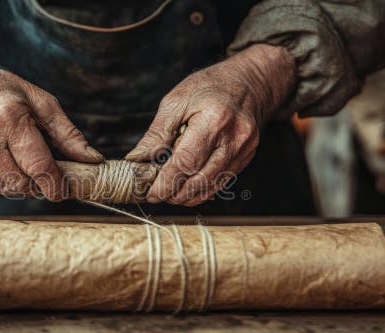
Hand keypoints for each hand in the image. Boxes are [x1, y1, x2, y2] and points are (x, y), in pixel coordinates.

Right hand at [0, 40, 102, 200]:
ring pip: (3, 189)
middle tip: (44, 172)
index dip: (56, 185)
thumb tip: (93, 160)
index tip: (65, 190)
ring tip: (16, 158)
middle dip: (38, 184)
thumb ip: (67, 133)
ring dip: (17, 182)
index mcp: (10, 119)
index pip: (40, 167)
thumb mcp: (37, 100)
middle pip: (23, 184)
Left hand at [126, 44, 294, 205]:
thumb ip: (157, 133)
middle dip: (173, 193)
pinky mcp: (246, 158)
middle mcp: (233, 138)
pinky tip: (185, 188)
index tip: (150, 192)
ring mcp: (243, 151)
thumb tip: (136, 159)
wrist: (248, 83)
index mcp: (214, 119)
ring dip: (186, 196)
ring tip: (167, 193)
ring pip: (211, 187)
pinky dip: (201, 190)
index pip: (186, 162)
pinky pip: (220, 183)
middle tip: (154, 195)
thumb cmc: (209, 87)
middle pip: (199, 180)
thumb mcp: (176, 101)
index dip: (166, 181)